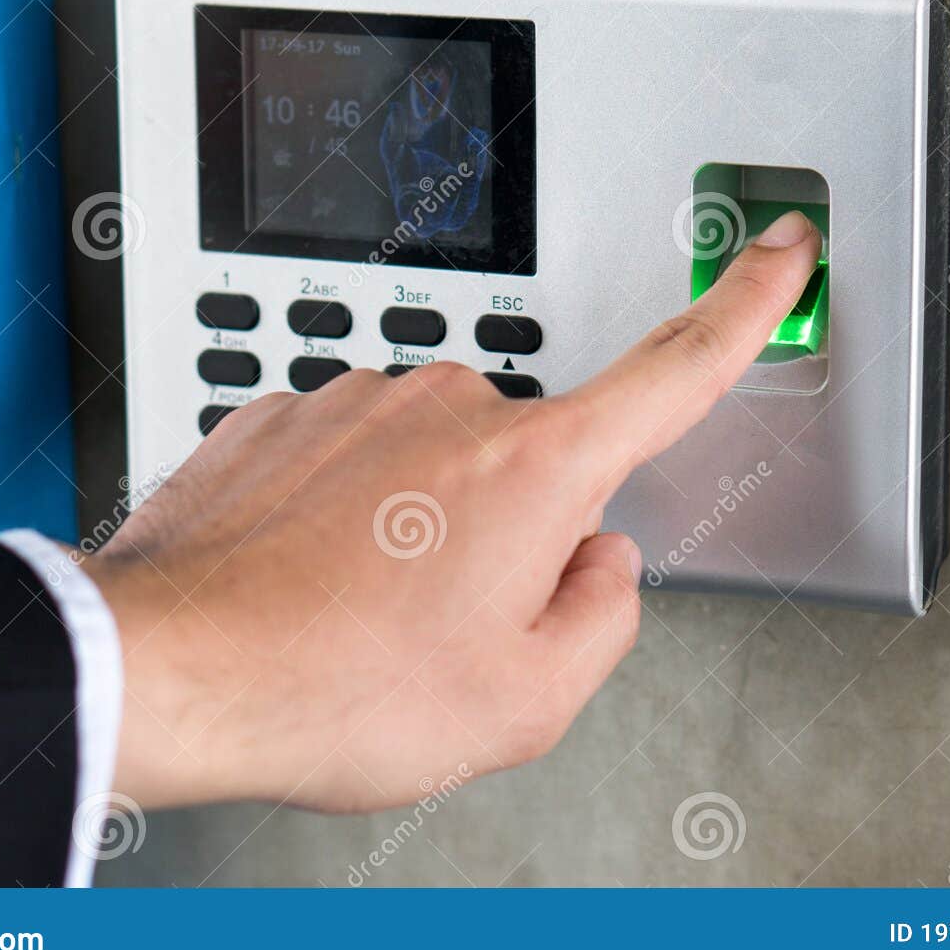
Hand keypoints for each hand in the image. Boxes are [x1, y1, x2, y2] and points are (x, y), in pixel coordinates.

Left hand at [82, 211, 821, 811]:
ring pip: (437, 465)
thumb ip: (604, 616)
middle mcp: (450, 407)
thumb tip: (598, 561)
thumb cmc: (334, 688)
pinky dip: (348, 518)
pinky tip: (312, 584)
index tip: (779, 248)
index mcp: (536, 467)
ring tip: (363, 615)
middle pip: (537, 461)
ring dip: (422, 529)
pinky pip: (355, 461)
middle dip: (518, 532)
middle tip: (447, 622)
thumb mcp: (526, 701)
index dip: (746, 301)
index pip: (676, 365)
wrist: (170, 669)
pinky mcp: (285, 412)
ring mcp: (359, 400)